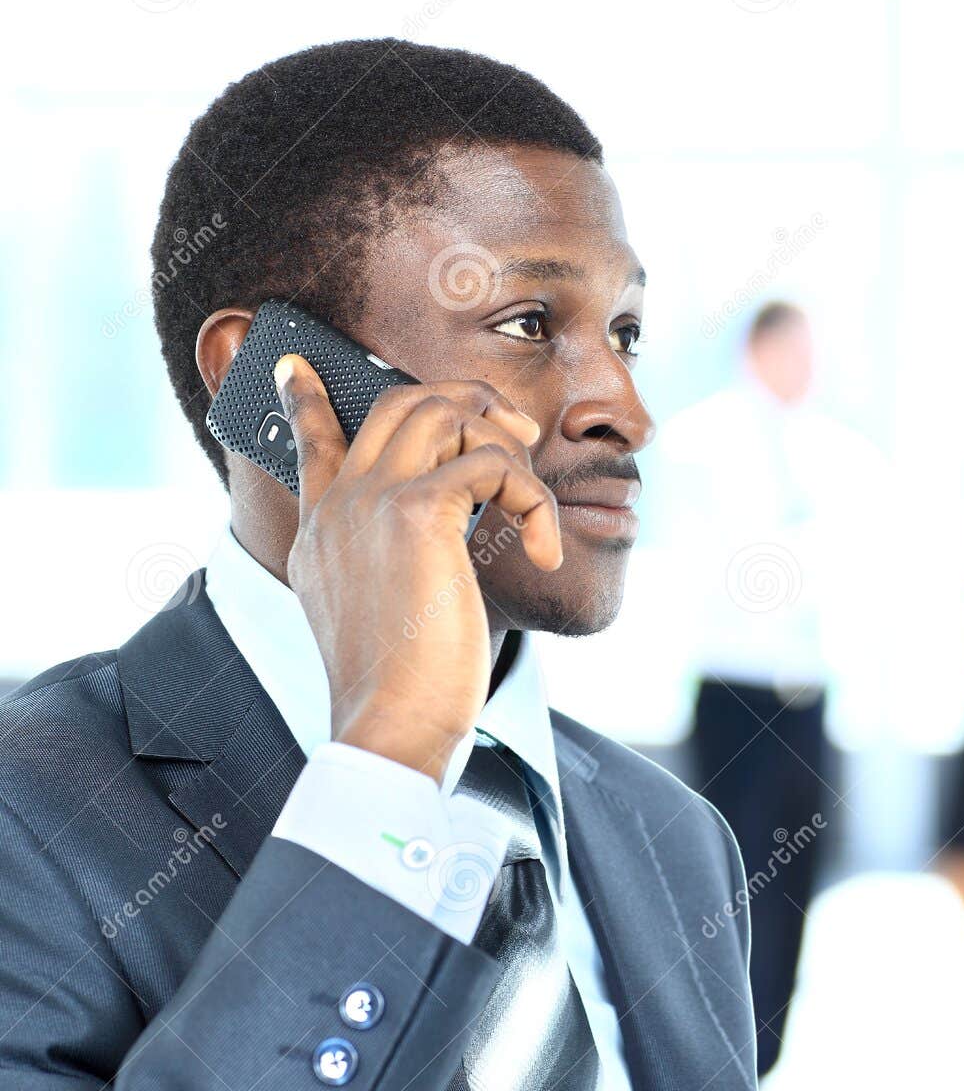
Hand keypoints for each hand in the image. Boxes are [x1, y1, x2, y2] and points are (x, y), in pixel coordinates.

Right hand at [274, 356, 560, 782]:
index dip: (306, 400)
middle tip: (516, 435)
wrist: (390, 724)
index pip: (311, 444)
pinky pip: (491, 460)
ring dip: (505, 440)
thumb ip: (383, 568)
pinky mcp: (417, 511)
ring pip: (443, 411)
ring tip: (533, 498)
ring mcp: (371, 501)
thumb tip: (434, 547)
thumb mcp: (372, 621)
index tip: (295, 367)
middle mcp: (338, 506)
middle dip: (466, 401)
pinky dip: (532, 498)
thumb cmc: (398, 692)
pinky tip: (542, 550)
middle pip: (398, 403)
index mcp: (319, 533)